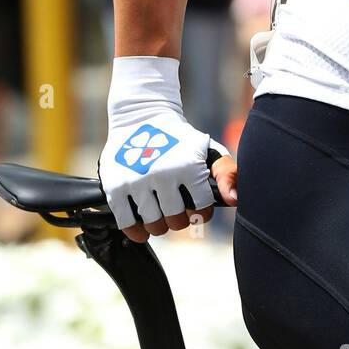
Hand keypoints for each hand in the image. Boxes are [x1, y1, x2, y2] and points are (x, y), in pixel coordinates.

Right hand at [100, 56, 230, 242]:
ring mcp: (136, 181)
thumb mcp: (209, 150)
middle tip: (176, 208)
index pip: (202, 210)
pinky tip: (142, 226)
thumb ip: (227, 174)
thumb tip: (233, 200)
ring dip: (160, 225)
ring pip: (154, 226)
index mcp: (188, 166)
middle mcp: (162, 174)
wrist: (141, 118)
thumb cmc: (181, 141)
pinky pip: (127, 224)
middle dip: (180, 219)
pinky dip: (137, 231)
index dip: (201, 211)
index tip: (197, 204)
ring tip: (160, 212)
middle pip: (176, 222)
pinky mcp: (115, 187)